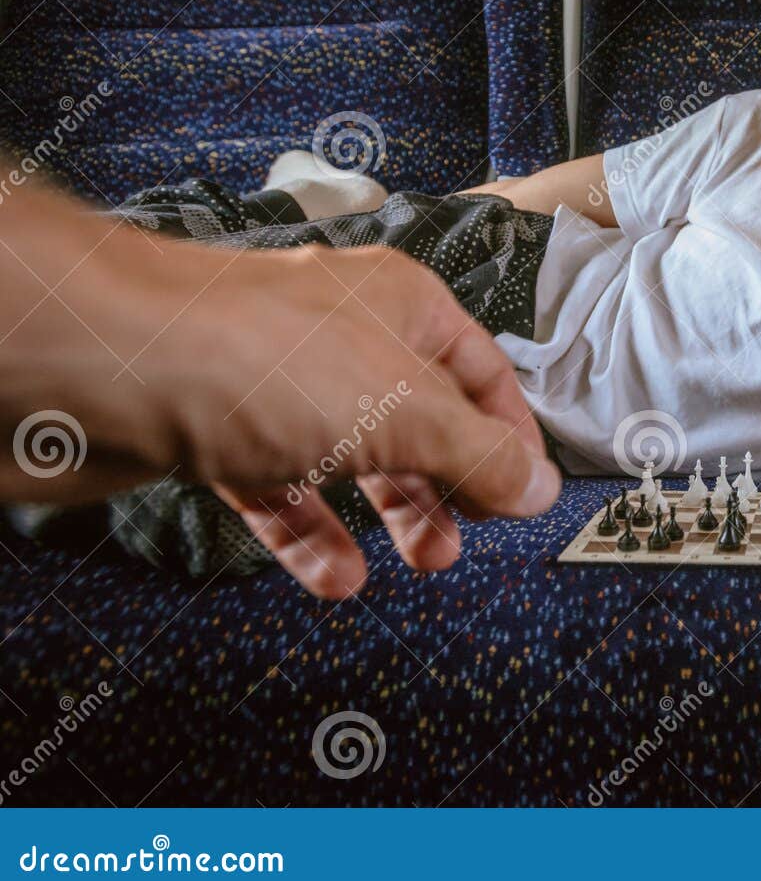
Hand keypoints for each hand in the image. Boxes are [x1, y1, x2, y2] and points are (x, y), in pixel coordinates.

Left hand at [0, 194, 561, 598]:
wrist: (103, 366)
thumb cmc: (252, 356)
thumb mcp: (405, 412)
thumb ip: (479, 456)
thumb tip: (538, 486)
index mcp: (401, 306)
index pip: (483, 371)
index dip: (510, 435)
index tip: (524, 493)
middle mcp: (341, 336)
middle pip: (419, 415)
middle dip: (449, 482)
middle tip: (469, 533)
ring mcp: (275, 382)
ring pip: (352, 454)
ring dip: (390, 513)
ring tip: (419, 560)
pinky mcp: (216, 428)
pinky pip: (281, 486)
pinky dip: (313, 532)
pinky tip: (333, 573)